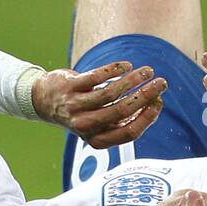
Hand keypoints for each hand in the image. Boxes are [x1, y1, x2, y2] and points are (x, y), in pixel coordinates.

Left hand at [32, 61, 166, 147]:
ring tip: (148, 71)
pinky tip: (127, 66)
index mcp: (97, 140)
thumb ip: (124, 119)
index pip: (129, 132)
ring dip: (134, 79)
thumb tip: (154, 102)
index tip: (159, 102)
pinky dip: (115, 70)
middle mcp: (85, 125)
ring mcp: (75, 106)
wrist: (45, 101)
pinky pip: (97, 76)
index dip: (148, 117)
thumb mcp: (101, 125)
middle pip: (123, 110)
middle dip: (146, 95)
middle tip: (161, 83)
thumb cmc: (82, 113)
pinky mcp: (69, 86)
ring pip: (111, 92)